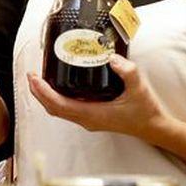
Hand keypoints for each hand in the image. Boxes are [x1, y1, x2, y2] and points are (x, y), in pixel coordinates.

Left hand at [28, 54, 167, 138]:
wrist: (153, 127)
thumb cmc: (145, 110)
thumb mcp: (139, 87)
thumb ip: (127, 71)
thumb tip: (111, 58)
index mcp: (93, 115)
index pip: (59, 105)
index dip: (43, 92)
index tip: (34, 78)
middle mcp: (87, 120)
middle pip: (53, 108)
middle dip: (39, 93)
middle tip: (32, 74)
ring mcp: (89, 120)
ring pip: (59, 110)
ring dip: (47, 96)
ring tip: (40, 78)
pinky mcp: (92, 118)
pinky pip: (68, 109)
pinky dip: (57, 98)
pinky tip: (59, 85)